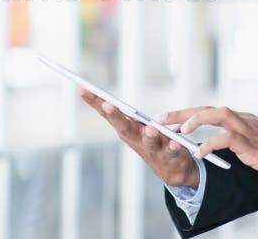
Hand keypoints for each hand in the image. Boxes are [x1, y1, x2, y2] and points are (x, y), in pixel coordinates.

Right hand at [79, 88, 200, 186]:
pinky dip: (173, 146)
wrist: (172, 170)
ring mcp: (152, 148)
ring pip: (149, 141)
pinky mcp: (170, 155)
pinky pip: (172, 150)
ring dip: (149, 135)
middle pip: (123, 126)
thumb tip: (87, 90)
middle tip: (107, 104)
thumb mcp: (131, 126)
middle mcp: (135, 138)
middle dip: (115, 115)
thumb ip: (117, 112)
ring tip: (150, 130)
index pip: (107, 112)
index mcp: (125, 128)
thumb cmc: (147, 141)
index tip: (82, 88)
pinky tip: (175, 143)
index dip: (94, 101)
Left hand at [159, 106, 257, 180]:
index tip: (165, 117)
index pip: (207, 110)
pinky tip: (199, 152)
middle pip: (206, 108)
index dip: (185, 113)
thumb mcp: (253, 141)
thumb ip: (235, 137)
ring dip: (195, 120)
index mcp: (239, 118)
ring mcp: (248, 128)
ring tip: (179, 130)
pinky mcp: (253, 142)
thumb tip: (213, 140)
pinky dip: (211, 143)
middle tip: (159, 119)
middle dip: (181, 113)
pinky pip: (228, 138)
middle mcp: (241, 118)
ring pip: (217, 114)